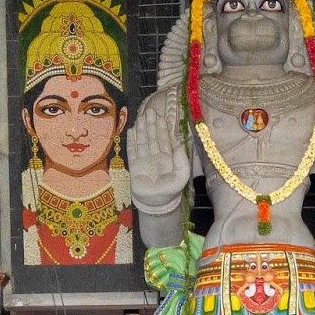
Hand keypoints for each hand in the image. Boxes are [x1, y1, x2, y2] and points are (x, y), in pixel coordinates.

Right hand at [127, 85, 188, 213]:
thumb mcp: (182, 173)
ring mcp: (144, 161)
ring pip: (143, 141)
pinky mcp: (135, 166)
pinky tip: (132, 130)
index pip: (165, 140)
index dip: (163, 128)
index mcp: (168, 158)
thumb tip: (179, 141)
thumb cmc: (171, 190)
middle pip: (153, 138)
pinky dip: (132, 140)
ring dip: (142, 129)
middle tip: (150, 111)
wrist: (157, 203)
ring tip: (141, 116)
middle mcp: (156, 157)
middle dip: (152, 124)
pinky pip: (132, 150)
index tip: (161, 116)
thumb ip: (182, 157)